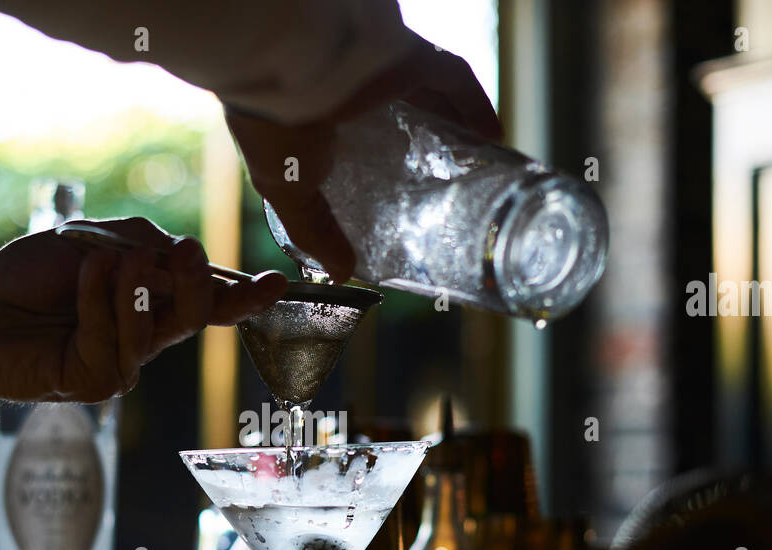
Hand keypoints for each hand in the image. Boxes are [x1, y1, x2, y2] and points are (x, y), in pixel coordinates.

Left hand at [0, 218, 286, 483]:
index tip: (277, 284)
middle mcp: (142, 337)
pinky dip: (102, 302)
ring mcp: (119, 365)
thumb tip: (181, 257)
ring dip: (137, 287)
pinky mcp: (91, 385)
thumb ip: (140, 244)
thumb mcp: (91, 242)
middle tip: (187, 253)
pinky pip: (115, 344)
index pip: (207, 302)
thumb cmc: (27, 277)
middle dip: (201, 286)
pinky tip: (86, 278)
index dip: (244, 296)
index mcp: (148, 302)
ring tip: (108, 260)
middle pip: (196, 316)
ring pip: (159, 331)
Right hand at [226, 30, 500, 282]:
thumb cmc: (278, 128)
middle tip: (436, 184)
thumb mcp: (286, 189)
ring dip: (452, 128)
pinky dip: (475, 104)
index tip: (391, 202)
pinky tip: (493, 135)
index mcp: (312, 119)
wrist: (289, 65)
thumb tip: (340, 272)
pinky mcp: (409, 55)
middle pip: (395, 120)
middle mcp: (349, 93)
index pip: (349, 144)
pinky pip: (453, 77)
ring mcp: (382, 73)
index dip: (373, 170)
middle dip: (418, 150)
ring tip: (470, 162)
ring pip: (429, 99)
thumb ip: (314, 231)